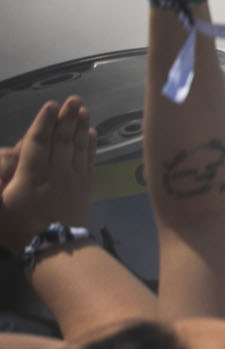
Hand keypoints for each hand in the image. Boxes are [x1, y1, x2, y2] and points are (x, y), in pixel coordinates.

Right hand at [1, 98, 97, 251]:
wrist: (53, 250)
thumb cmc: (18, 229)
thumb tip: (2, 157)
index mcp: (30, 175)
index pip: (37, 143)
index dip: (43, 123)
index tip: (50, 106)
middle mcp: (54, 172)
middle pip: (61, 140)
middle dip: (66, 118)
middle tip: (73, 99)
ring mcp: (72, 179)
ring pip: (77, 148)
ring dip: (80, 127)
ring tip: (83, 110)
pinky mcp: (85, 188)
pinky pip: (89, 162)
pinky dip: (90, 146)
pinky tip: (92, 133)